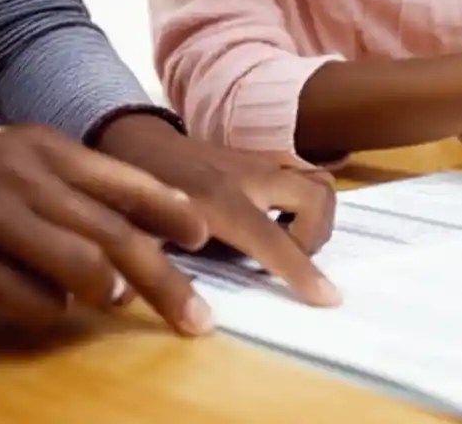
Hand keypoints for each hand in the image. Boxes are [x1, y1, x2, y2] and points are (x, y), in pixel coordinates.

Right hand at [0, 127, 212, 334]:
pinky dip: (46, 310)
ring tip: (106, 304)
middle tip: (199, 320)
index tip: (205, 239)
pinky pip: (28, 299)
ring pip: (87, 268)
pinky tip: (37, 306)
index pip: (129, 183)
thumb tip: (124, 239)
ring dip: (107, 296)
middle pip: (122, 236)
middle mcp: (22, 175)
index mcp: (39, 147)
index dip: (173, 215)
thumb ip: (59, 190)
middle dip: (170, 283)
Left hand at [95, 115, 339, 306]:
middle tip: (289, 260)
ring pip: (316, 182)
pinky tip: (273, 222)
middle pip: (317, 197)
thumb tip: (200, 321)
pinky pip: (301, 177)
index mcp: (219, 199)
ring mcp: (260, 162)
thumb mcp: (139, 239)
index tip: (329, 299)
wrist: (132, 139)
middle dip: (316, 236)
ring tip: (287, 243)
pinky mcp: (260, 158)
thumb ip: (168, 278)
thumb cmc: (133, 193)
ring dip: (314, 217)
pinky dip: (302, 203)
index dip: (302, 271)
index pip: (274, 239)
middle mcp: (251, 175)